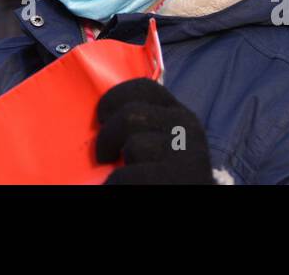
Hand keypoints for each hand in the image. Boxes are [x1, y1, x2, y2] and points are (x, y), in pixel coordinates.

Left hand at [96, 78, 211, 183]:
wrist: (186, 201)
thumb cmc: (165, 176)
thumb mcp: (161, 144)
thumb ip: (143, 125)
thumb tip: (100, 116)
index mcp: (180, 114)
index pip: (144, 87)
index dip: (114, 99)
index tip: (103, 119)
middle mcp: (187, 128)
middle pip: (131, 114)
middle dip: (107, 137)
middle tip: (104, 157)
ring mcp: (187, 154)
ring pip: (133, 145)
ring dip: (117, 166)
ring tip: (122, 178)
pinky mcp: (178, 179)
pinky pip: (127, 177)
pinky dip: (115, 185)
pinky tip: (121, 188)